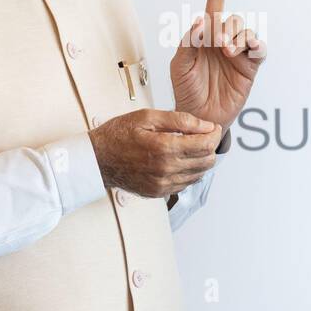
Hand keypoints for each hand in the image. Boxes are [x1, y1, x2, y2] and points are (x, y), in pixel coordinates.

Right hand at [89, 109, 222, 198]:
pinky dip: (188, 171)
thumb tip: (205, 126)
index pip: (205, 145)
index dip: (214, 134)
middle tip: (202, 135)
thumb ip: (180, 120)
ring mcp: (162, 185)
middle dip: (209, 147)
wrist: (97, 159)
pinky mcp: (159, 193)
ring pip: (199, 175)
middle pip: (206, 162)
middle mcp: (165, 170)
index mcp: (164, 149)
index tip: (212, 127)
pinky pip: (185, 184)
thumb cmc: (118, 135)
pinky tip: (178, 159)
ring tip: (189, 146)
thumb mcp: (148, 117)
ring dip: (200, 160)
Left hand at [170, 0, 266, 130]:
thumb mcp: (179, 65)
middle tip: (218, 44)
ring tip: (228, 51)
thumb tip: (200, 21)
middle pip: (232, 18)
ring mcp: (238, 53)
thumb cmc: (186, 90)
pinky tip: (247, 49)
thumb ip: (188, 43)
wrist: (199, 116)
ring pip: (245, 30)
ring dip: (237, 36)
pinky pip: (259, 49)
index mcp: (205, 34)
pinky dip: (256, 44)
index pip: (215, 1)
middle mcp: (223, 40)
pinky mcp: (250, 67)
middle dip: (225, 27)